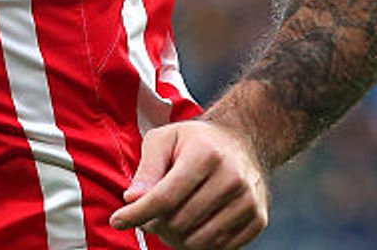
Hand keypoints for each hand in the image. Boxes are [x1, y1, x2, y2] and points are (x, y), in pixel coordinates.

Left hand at [107, 119, 268, 248]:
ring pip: (199, 241)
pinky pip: (221, 248)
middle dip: (157, 224)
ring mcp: (248, 200)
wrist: (244, 140)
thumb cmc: (197, 141)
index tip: (117, 220)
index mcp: (205, 154)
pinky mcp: (259, 218)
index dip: (137, 213)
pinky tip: (195, 226)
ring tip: (172, 221)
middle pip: (179, 222)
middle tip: (152, 215)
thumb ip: (147, 167)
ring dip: (178, 238)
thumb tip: (133, 198)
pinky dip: (202, 244)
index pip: (164, 197)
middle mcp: (231, 177)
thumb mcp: (165, 139)